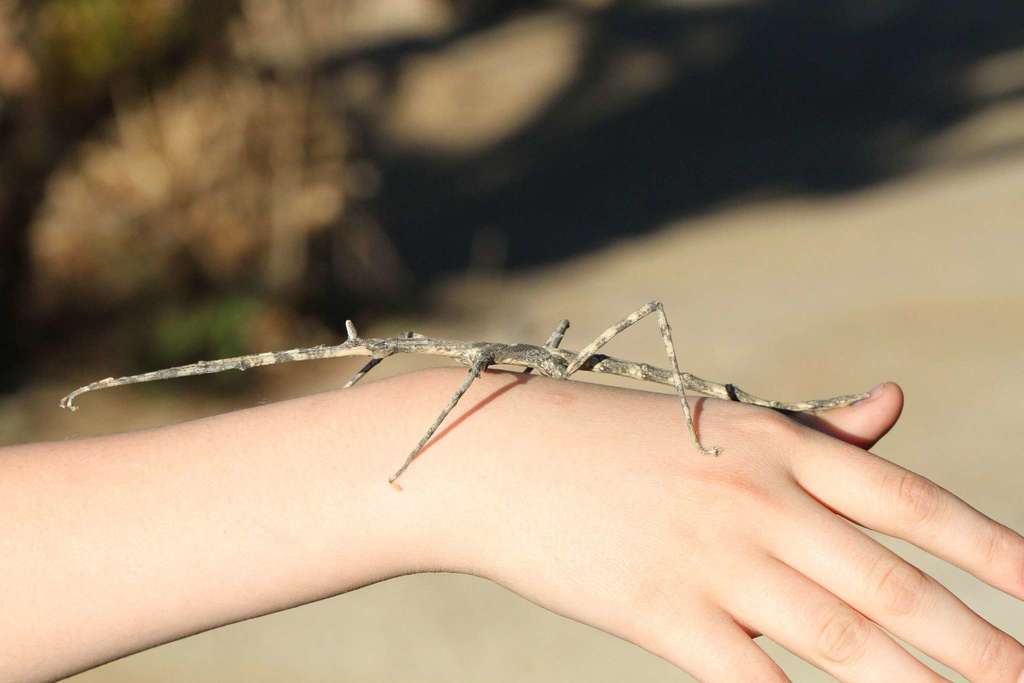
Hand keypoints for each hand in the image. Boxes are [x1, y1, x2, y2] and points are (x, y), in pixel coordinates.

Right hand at [438, 374, 1023, 681]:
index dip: (995, 552)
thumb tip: (896, 401)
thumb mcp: (718, 419)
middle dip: (983, 646)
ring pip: (848, 643)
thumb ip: (815, 430)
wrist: (499, 454)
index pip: (913, 502)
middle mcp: (762, 500)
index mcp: (779, 446)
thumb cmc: (611, 439)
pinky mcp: (663, 613)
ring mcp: (715, 559)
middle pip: (897, 587)